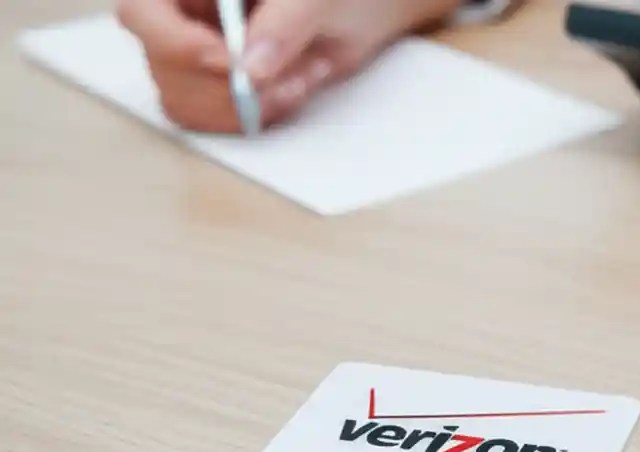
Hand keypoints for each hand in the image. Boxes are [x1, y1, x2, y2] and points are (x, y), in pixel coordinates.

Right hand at [117, 0, 462, 132]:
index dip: (179, 45)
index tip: (233, 65)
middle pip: (163, 65)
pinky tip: (295, 87)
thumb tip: (250, 70)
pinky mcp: (217, 86)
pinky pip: (215, 120)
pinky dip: (259, 116)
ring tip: (302, 77)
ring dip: (248, 107)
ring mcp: (194, 52)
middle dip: (227, 88)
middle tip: (287, 79)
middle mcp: (181, 14)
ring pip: (184, 101)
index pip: (144, 13)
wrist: (362, 7)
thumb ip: (284, 23)